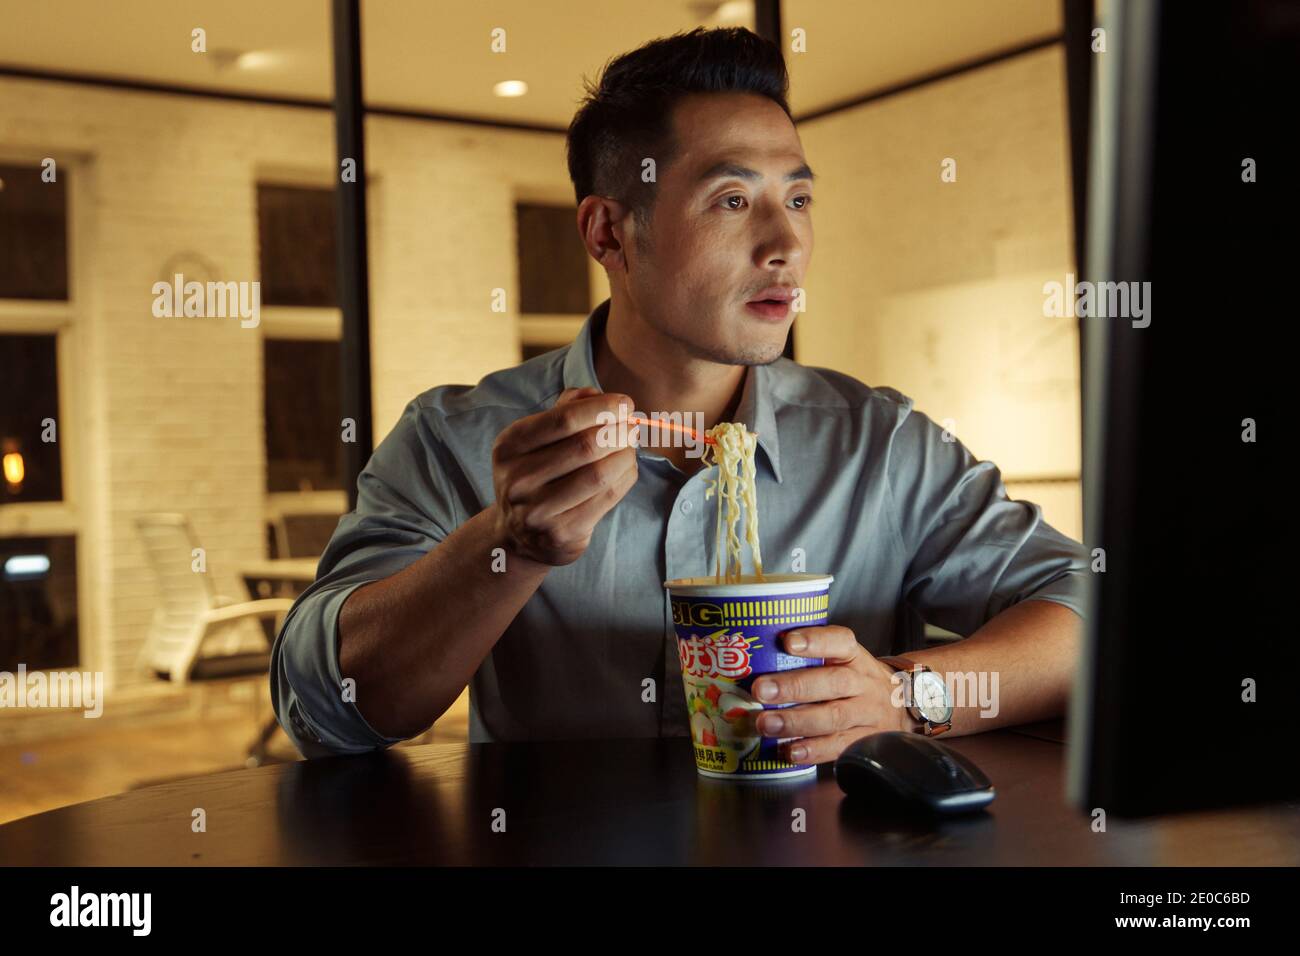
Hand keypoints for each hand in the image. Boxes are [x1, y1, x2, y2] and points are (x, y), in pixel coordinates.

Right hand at [491, 386, 638, 565]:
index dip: (602, 408)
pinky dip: (625, 478)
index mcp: (511, 445)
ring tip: (631, 446)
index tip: (626, 404)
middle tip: (633, 427)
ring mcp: (538, 510)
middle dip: (618, 432)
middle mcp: (519, 478)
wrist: (518, 533)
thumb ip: (565, 409)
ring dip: (625, 455)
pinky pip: (605, 499)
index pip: (564, 419)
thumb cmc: (538, 472)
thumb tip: (595, 393)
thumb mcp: (538, 437)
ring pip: (599, 474)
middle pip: (585, 446)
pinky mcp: (560, 533)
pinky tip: (627, 469)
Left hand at [751, 625, 913, 763]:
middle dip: (794, 687)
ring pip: (834, 717)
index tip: (788, 642)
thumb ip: (809, 659)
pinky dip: (814, 750)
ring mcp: (867, 714)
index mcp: (854, 656)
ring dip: (797, 722)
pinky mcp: (866, 741)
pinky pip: (840, 747)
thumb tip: (750, 659)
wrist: (904, 705)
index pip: (839, 641)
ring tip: (767, 724)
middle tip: (761, 690)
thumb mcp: (842, 660)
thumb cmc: (855, 680)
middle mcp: (862, 683)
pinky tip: (790, 751)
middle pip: (833, 682)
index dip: (815, 640)